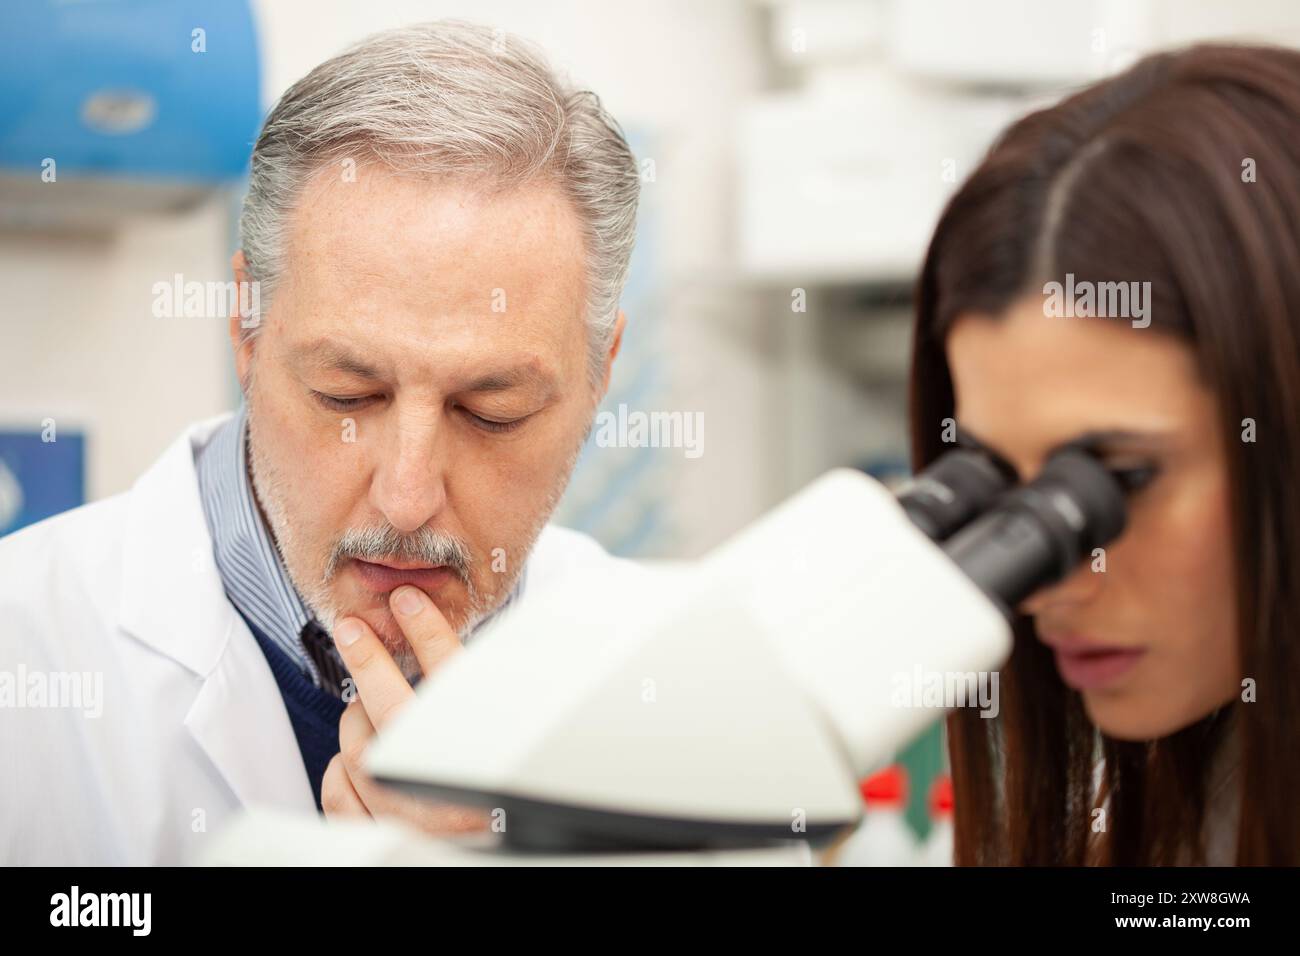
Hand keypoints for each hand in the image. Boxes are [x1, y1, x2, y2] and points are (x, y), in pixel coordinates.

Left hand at [321, 584, 488, 835]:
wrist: (509, 856)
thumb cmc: (510, 805)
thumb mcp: (515, 744)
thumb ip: (494, 704)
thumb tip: (462, 651)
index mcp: (490, 764)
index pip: (458, 680)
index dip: (428, 631)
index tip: (408, 600)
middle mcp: (449, 797)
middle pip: (398, 715)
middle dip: (371, 664)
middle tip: (354, 629)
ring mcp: (409, 824)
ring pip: (361, 753)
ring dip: (357, 723)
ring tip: (367, 708)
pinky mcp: (378, 841)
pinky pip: (341, 794)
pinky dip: (342, 770)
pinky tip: (356, 758)